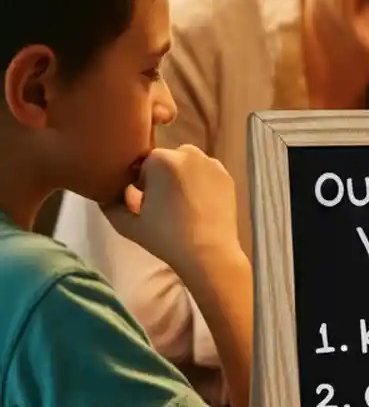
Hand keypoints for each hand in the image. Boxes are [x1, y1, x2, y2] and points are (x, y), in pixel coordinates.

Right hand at [102, 145, 242, 283]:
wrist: (208, 253)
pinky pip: (205, 172)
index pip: (141, 163)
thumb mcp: (125, 223)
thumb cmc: (164, 237)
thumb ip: (109, 202)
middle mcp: (188, 154)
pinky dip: (200, 182)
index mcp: (161, 159)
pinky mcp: (227, 176)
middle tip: (161, 203)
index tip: (143, 201)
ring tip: (180, 204)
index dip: (139, 182)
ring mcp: (211, 163)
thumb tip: (104, 191)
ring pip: (187, 164)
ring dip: (180, 176)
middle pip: (165, 160)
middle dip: (160, 176)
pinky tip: (197, 204)